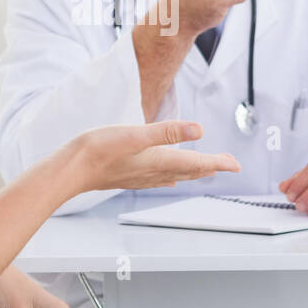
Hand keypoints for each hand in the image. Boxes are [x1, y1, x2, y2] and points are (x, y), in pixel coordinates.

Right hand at [70, 120, 239, 193]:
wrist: (71, 170)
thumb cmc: (98, 150)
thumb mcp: (134, 134)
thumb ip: (166, 132)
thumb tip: (198, 130)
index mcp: (159, 160)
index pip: (197, 163)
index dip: (219, 162)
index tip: (237, 165)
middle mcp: (154, 172)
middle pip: (190, 171)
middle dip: (211, 167)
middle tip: (229, 165)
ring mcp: (141, 176)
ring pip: (176, 175)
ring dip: (194, 172)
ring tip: (206, 169)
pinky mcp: (130, 176)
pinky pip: (160, 177)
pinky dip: (173, 174)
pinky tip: (170, 175)